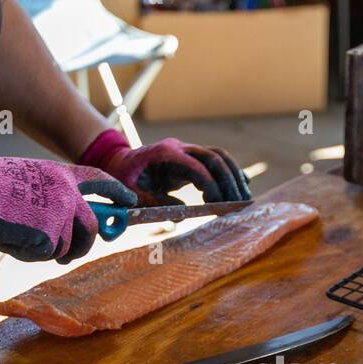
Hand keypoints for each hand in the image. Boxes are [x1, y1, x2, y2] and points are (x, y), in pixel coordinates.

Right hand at [0, 149, 135, 262]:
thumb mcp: (25, 180)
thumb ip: (47, 197)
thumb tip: (61, 228)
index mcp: (60, 174)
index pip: (98, 180)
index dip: (116, 192)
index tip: (129, 201)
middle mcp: (67, 192)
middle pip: (91, 227)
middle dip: (83, 246)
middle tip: (69, 255)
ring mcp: (61, 212)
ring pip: (67, 246)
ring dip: (47, 251)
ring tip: (21, 241)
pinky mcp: (51, 233)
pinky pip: (47, 254)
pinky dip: (29, 254)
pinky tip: (12, 240)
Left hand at [80, 130, 250, 205]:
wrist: (118, 162)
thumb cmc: (123, 179)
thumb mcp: (133, 193)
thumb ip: (155, 202)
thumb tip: (180, 215)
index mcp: (165, 153)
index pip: (197, 166)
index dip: (211, 185)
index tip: (218, 205)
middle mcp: (180, 148)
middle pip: (214, 158)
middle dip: (229, 180)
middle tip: (239, 203)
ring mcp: (187, 151)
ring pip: (218, 157)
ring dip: (234, 176)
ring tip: (244, 198)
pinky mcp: (191, 158)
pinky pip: (215, 161)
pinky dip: (230, 173)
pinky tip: (242, 186)